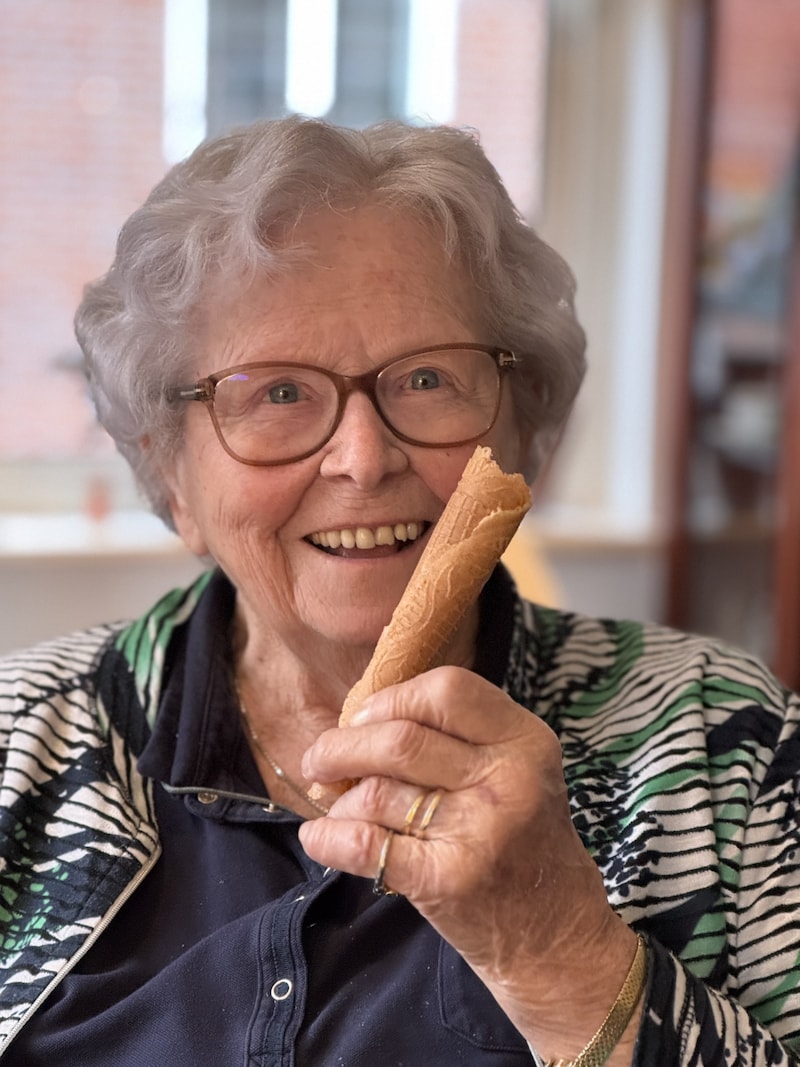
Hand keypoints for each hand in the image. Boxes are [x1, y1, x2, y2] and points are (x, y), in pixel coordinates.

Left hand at [299, 665, 638, 1058]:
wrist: (555, 935)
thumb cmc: (521, 841)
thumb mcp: (516, 771)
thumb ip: (458, 737)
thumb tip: (361, 717)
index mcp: (524, 740)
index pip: (447, 690)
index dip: (392, 699)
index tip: (361, 718)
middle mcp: (507, 779)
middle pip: (400, 739)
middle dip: (342, 746)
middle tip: (319, 760)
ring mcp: (480, 830)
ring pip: (377, 792)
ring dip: (338, 800)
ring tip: (334, 808)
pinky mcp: (448, 880)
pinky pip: (366, 844)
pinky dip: (329, 838)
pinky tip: (318, 838)